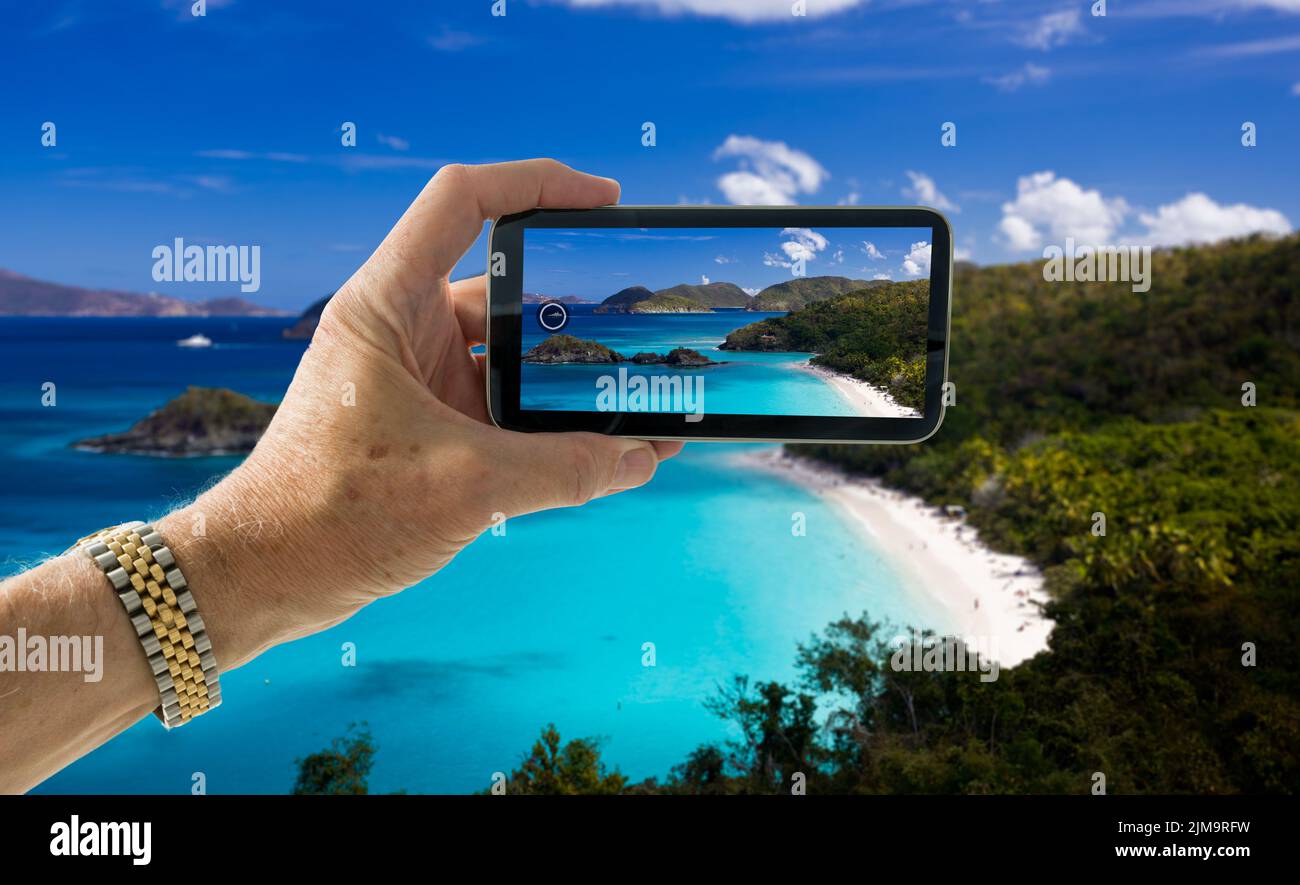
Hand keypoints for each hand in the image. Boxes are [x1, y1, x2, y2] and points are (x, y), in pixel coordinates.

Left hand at [160, 160, 682, 668]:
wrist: (267, 577)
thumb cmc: (330, 514)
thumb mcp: (466, 485)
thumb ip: (564, 468)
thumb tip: (642, 457)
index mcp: (387, 305)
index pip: (463, 202)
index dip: (537, 183)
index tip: (603, 199)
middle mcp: (401, 330)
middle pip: (502, 291)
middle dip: (570, 314)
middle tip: (630, 331)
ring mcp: (415, 379)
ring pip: (505, 358)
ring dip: (559, 381)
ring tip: (626, 400)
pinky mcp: (425, 425)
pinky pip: (497, 407)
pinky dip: (541, 423)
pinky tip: (593, 448)